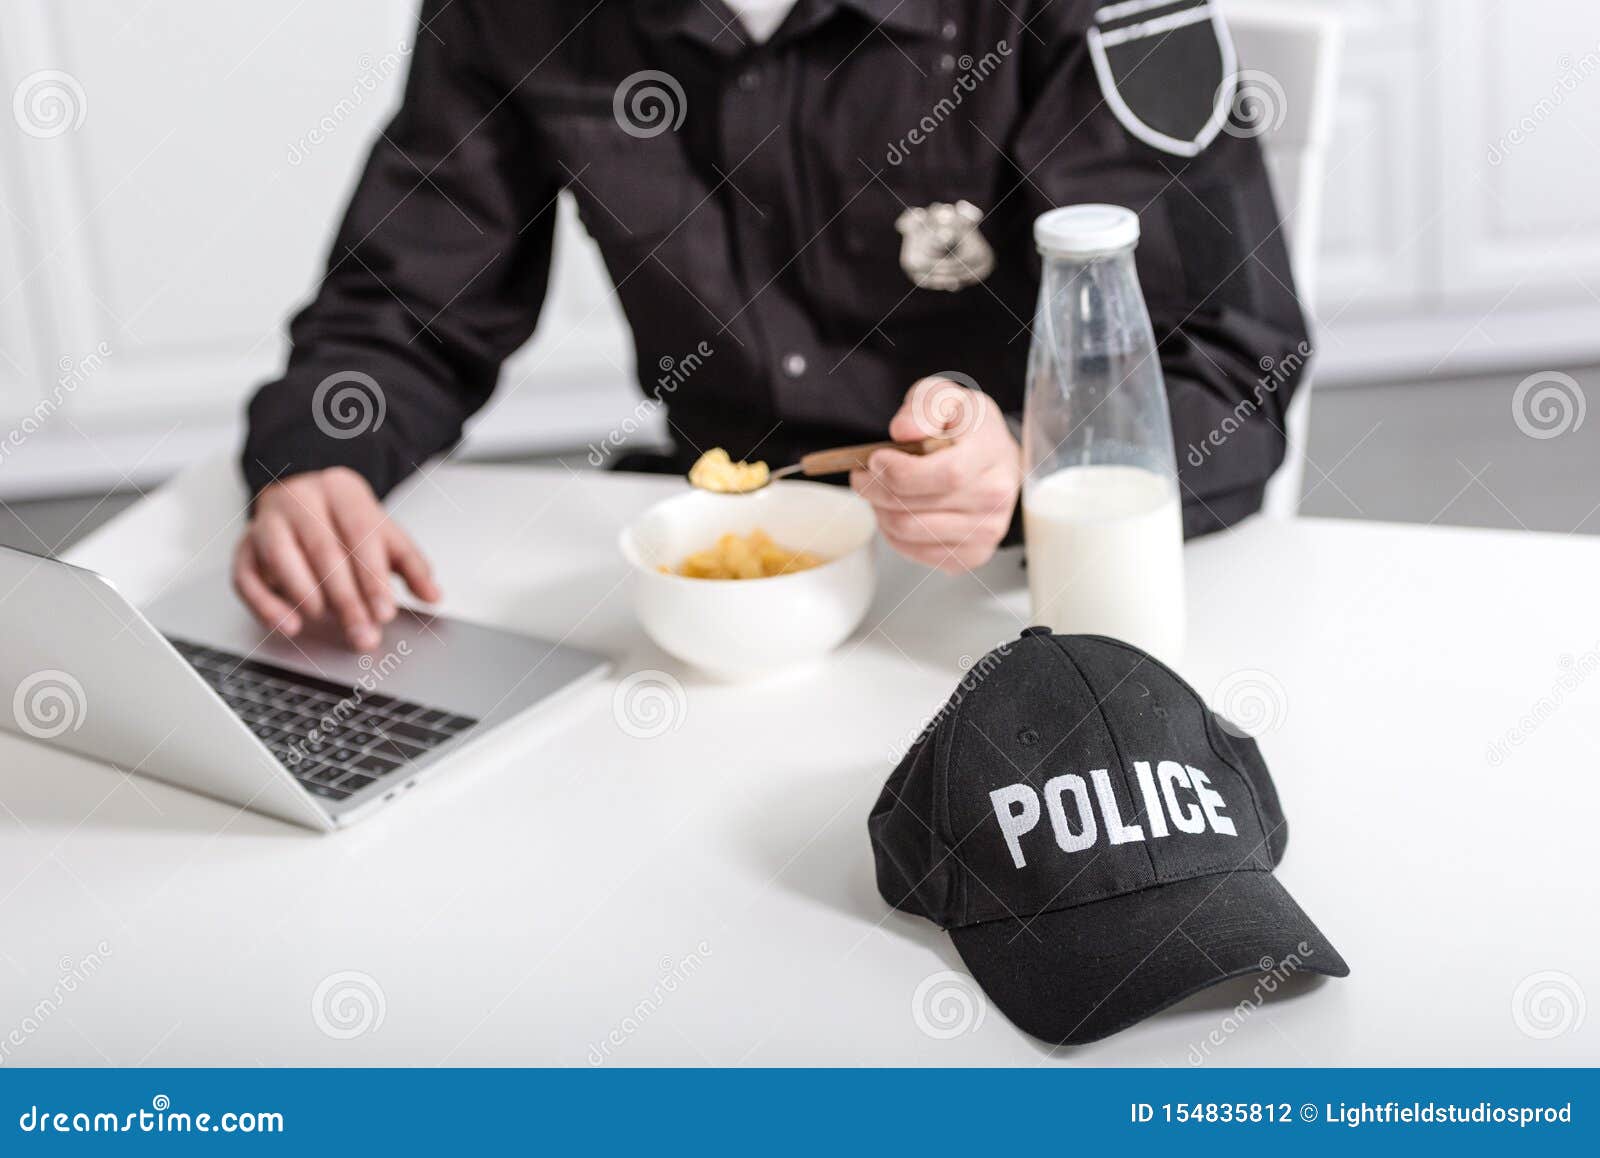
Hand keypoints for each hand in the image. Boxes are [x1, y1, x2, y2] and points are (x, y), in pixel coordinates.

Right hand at [233, 467, 440, 650]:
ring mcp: (268, 522)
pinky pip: (246, 577)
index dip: (373, 577)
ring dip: (307, 595)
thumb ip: (411, 565)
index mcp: (341, 491)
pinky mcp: (244, 547)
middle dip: (346, 599)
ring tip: (328, 621)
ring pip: (281, 556)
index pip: (360, 533)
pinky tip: (290, 625)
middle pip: (323, 550)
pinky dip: (266, 605)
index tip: (385, 612)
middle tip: (363, 633)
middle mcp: (301, 500)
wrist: (305, 495)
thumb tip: (433, 595)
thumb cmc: (348, 522)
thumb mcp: (386, 535)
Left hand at [850, 377, 1020, 572]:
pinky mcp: (973, 554)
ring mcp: (986, 531)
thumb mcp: (945, 398)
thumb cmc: (966, 428)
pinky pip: (915, 553)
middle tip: (862, 475)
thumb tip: (904, 431)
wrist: (996, 458)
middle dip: (874, 490)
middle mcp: (995, 497)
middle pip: (914, 507)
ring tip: (877, 492)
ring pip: (908, 532)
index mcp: (990, 453)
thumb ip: (924, 406)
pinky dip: (893, 534)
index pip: (944, 475)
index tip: (876, 459)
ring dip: (879, 511)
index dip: (898, 471)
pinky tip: (896, 511)